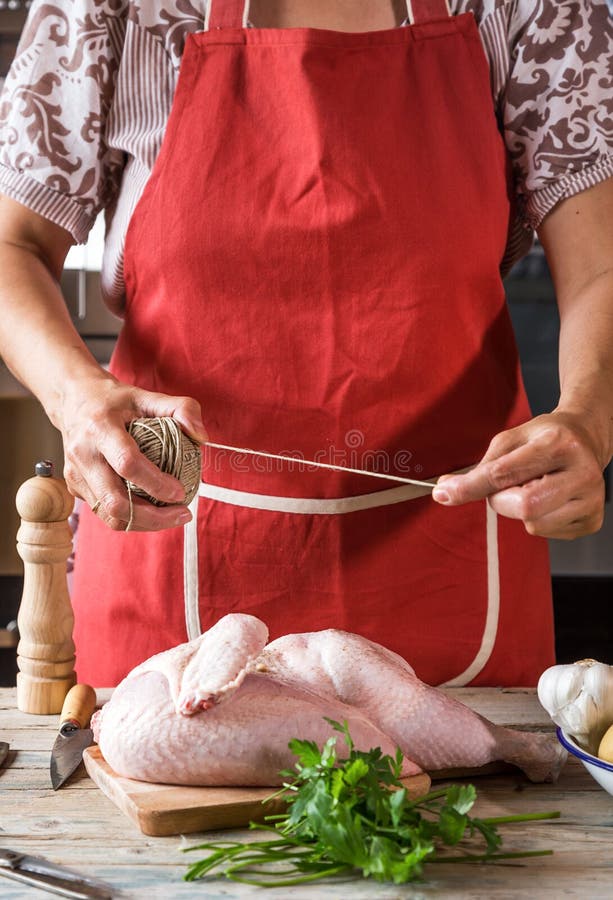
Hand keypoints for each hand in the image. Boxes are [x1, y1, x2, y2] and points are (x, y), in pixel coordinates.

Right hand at [58, 372, 207, 531]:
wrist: (73, 400)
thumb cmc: (115, 400)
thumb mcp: (148, 396)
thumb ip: (181, 408)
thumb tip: (202, 437)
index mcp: (100, 428)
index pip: (127, 464)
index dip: (156, 484)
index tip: (181, 492)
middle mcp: (83, 454)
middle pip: (115, 502)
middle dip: (153, 517)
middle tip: (183, 513)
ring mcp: (75, 474)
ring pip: (109, 515)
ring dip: (145, 523)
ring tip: (173, 516)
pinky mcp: (75, 487)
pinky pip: (105, 512)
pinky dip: (132, 518)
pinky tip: (153, 510)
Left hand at [431, 410, 607, 539]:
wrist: (587, 439)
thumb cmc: (546, 438)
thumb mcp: (511, 440)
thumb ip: (480, 467)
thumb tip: (445, 493)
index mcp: (559, 444)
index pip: (505, 473)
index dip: (470, 486)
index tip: (444, 493)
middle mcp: (582, 472)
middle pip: (523, 507)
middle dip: (502, 500)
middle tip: (508, 485)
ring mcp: (591, 500)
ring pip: (533, 525)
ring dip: (520, 511)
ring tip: (535, 487)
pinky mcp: (592, 522)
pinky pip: (546, 533)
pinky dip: (537, 518)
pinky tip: (549, 498)